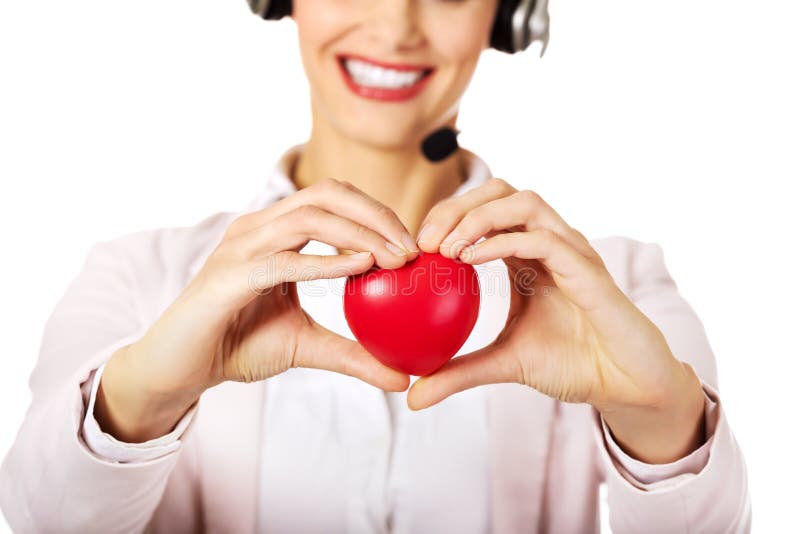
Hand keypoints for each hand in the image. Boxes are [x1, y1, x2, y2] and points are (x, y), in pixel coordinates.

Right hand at [97, 178, 417, 441]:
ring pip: (309, 216)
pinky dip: (327, 261)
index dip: (377, 213)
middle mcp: (258, 227)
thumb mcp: (307, 345)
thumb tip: (402, 380)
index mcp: (276, 231)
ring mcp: (241, 246)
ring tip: (396, 259)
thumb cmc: (239, 346)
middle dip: (377, 214)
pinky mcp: (229, 275)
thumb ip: (352, 354)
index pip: (334, 200)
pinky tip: (361, 267)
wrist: (182, 367)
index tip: (414, 245)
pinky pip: (284, 260)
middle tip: (413, 248)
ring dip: (359, 232)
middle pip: (326, 193)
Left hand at [407, 178, 704, 462]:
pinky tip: (471, 260)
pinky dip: (504, 241)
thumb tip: (412, 397)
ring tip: (446, 248)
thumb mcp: (503, 365)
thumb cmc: (572, 364)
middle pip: (500, 192)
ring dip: (478, 217)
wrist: (625, 386)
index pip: (483, 210)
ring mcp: (570, 250)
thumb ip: (457, 373)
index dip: (447, 216)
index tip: (416, 246)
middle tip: (425, 240)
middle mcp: (549, 241)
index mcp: (527, 253)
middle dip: (456, 206)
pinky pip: (544, 239)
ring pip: (523, 202)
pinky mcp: (588, 269)